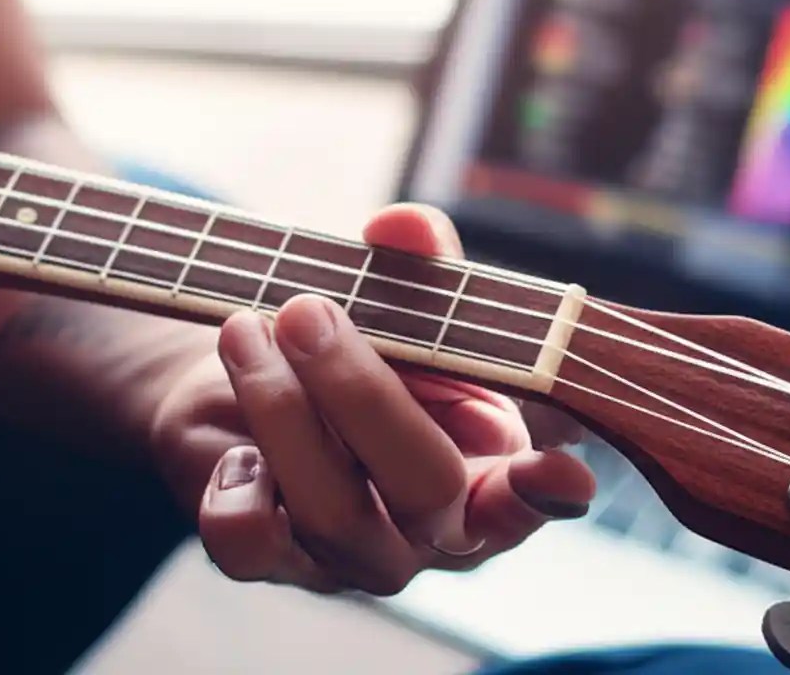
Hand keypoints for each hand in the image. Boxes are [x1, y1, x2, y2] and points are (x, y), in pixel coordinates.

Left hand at [150, 204, 595, 594]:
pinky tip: (233, 432)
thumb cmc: (361, 350)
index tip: (557, 472)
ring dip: (281, 409)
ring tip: (244, 330)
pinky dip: (232, 487)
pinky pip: (252, 546)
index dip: (542, 492)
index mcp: (488, 469)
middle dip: (361, 392)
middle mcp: (431, 529)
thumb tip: (404, 227)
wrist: (253, 386)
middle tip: (308, 311)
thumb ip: (419, 268)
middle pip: (424, 490)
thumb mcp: (401, 306)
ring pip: (333, 514)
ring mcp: (355, 554)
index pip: (527, 500)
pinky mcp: (275, 562)